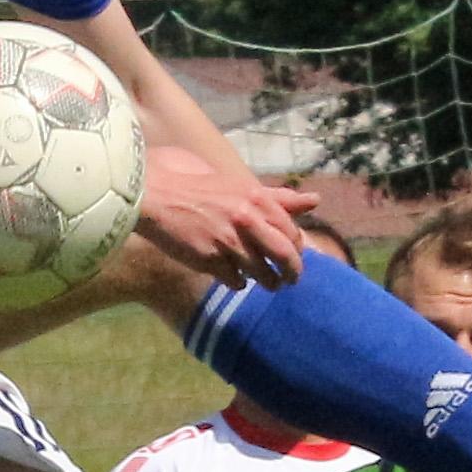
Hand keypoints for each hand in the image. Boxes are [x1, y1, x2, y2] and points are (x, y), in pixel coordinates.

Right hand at [134, 144, 318, 288]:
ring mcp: (228, 241)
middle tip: (292, 280)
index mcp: (257, 199)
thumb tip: (315, 201)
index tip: (295, 256)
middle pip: (284, 255)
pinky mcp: (209, 259)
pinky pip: (235, 280)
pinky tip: (236, 280)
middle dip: (292, 272)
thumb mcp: (241, 187)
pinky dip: (239, 283)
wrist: (156, 195)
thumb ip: (278, 197)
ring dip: (268, 282)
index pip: (292, 232)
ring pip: (261, 272)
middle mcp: (246, 220)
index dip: (297, 248)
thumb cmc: (199, 188)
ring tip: (268, 284)